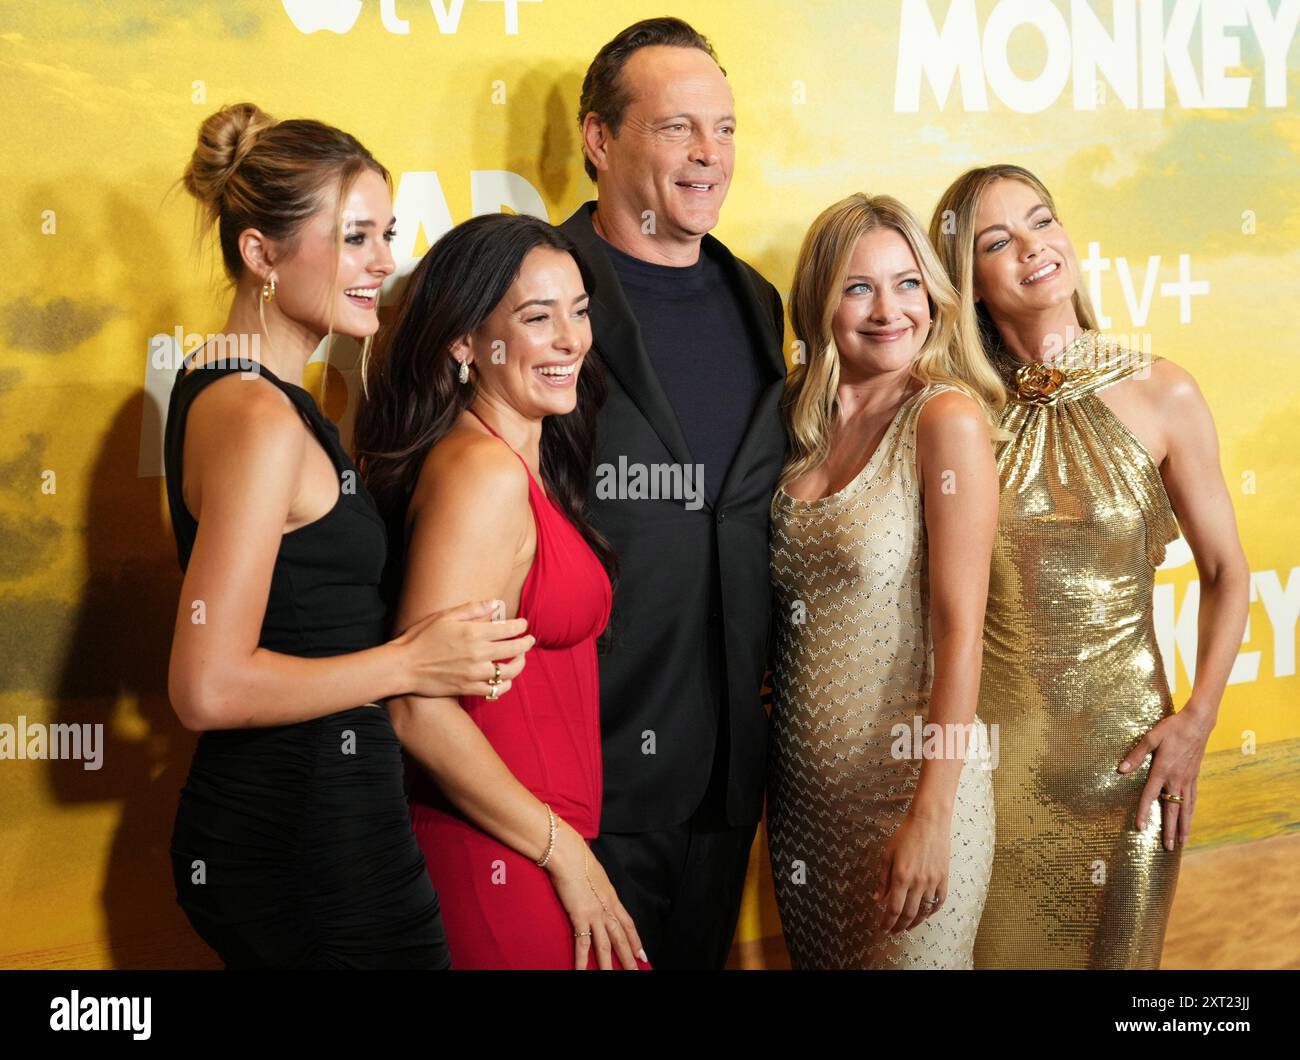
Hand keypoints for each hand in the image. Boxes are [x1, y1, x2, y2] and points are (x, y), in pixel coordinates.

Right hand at [393, 599, 534, 698]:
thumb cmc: (421, 637)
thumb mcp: (445, 616)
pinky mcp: (468, 688)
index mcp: (473, 633)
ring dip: (519, 665)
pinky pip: (494, 690)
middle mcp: (477, 654)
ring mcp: (474, 673)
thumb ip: (473, 609)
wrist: (403, 666)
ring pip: (508, 672)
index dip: (521, 626)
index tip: (524, 624)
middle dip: (526, 644)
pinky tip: (505, 679)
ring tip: (520, 659)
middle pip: (514, 650)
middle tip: (529, 640)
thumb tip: (496, 604)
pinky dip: (504, 685)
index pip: (509, 629)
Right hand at [546, 822, 645, 969]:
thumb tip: (597, 889)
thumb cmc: (580, 859)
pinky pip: (582, 943)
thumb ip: (598, 886)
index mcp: (612, 898)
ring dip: (609, 964)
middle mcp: (607, 908)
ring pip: (605, 945)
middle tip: (636, 971)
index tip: (642, 954)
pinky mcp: (580, 915)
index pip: (628, 924)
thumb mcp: (596, 874)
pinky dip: (582, 960)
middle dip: (629, 957)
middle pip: (621, 938)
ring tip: (613, 977)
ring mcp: (595, 913)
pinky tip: (581, 972)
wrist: (570, 855)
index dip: (636, 940)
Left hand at [872, 808, 950, 934]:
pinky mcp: (944, 879)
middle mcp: (918, 883)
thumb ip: (882, 879)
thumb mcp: (887, 854)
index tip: (882, 929)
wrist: (930, 822)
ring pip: (924, 911)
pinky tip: (925, 914)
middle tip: (892, 932)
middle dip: (899, 926)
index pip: (893, 908)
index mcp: (901, 877)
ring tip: (906, 928)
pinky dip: (931, 912)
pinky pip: (939, 902)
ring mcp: (933, 882)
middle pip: (908, 914)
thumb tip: (877, 899)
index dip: (887, 922)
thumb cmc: (905, 835)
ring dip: (914, 923)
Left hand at [1120, 704, 1214, 848]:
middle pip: (1172, 809)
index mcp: (1163, 770)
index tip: (1140, 827)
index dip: (1144, 811)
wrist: (1198, 723)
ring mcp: (1188, 779)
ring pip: (1185, 808)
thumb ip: (1136, 755)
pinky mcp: (1194, 777)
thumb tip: (1121, 769)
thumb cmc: (1172, 728)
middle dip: (1169, 829)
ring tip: (1181, 842)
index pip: (1150, 795)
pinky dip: (1191, 812)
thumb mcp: (1151, 737)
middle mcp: (1176, 779)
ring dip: (1183, 825)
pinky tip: (1189, 819)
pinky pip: (1193, 799)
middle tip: (1167, 847)